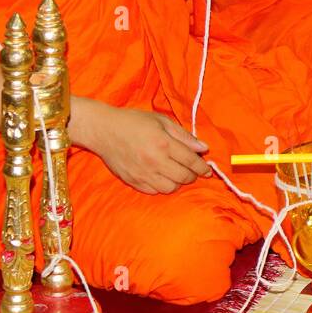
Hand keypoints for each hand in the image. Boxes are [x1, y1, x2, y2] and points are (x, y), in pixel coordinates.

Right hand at [81, 101, 211, 194]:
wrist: (103, 130)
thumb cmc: (133, 122)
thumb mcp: (161, 121)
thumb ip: (184, 136)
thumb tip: (203, 148)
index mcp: (164, 144)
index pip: (191, 162)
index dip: (203, 168)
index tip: (208, 170)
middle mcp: (155, 162)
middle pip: (184, 177)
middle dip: (192, 175)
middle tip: (192, 170)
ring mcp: (143, 174)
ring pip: (171, 188)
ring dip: (178, 182)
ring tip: (176, 172)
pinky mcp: (133, 181)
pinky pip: (155, 191)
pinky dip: (162, 186)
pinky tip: (161, 176)